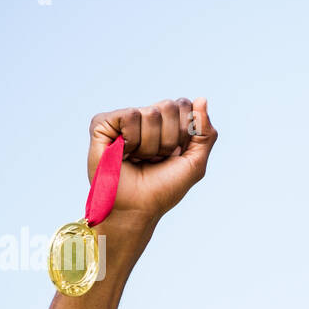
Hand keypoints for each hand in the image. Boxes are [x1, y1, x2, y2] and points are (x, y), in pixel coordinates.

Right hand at [87, 98, 217, 220]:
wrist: (137, 208)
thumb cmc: (163, 189)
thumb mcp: (195, 163)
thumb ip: (204, 133)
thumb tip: (201, 99)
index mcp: (167, 124)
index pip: (184, 105)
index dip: (184, 133)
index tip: (174, 155)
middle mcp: (145, 118)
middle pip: (169, 106)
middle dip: (169, 140)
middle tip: (155, 159)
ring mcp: (124, 120)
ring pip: (151, 113)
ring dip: (150, 145)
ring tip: (139, 159)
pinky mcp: (103, 123)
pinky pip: (129, 115)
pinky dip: (132, 140)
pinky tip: (123, 153)